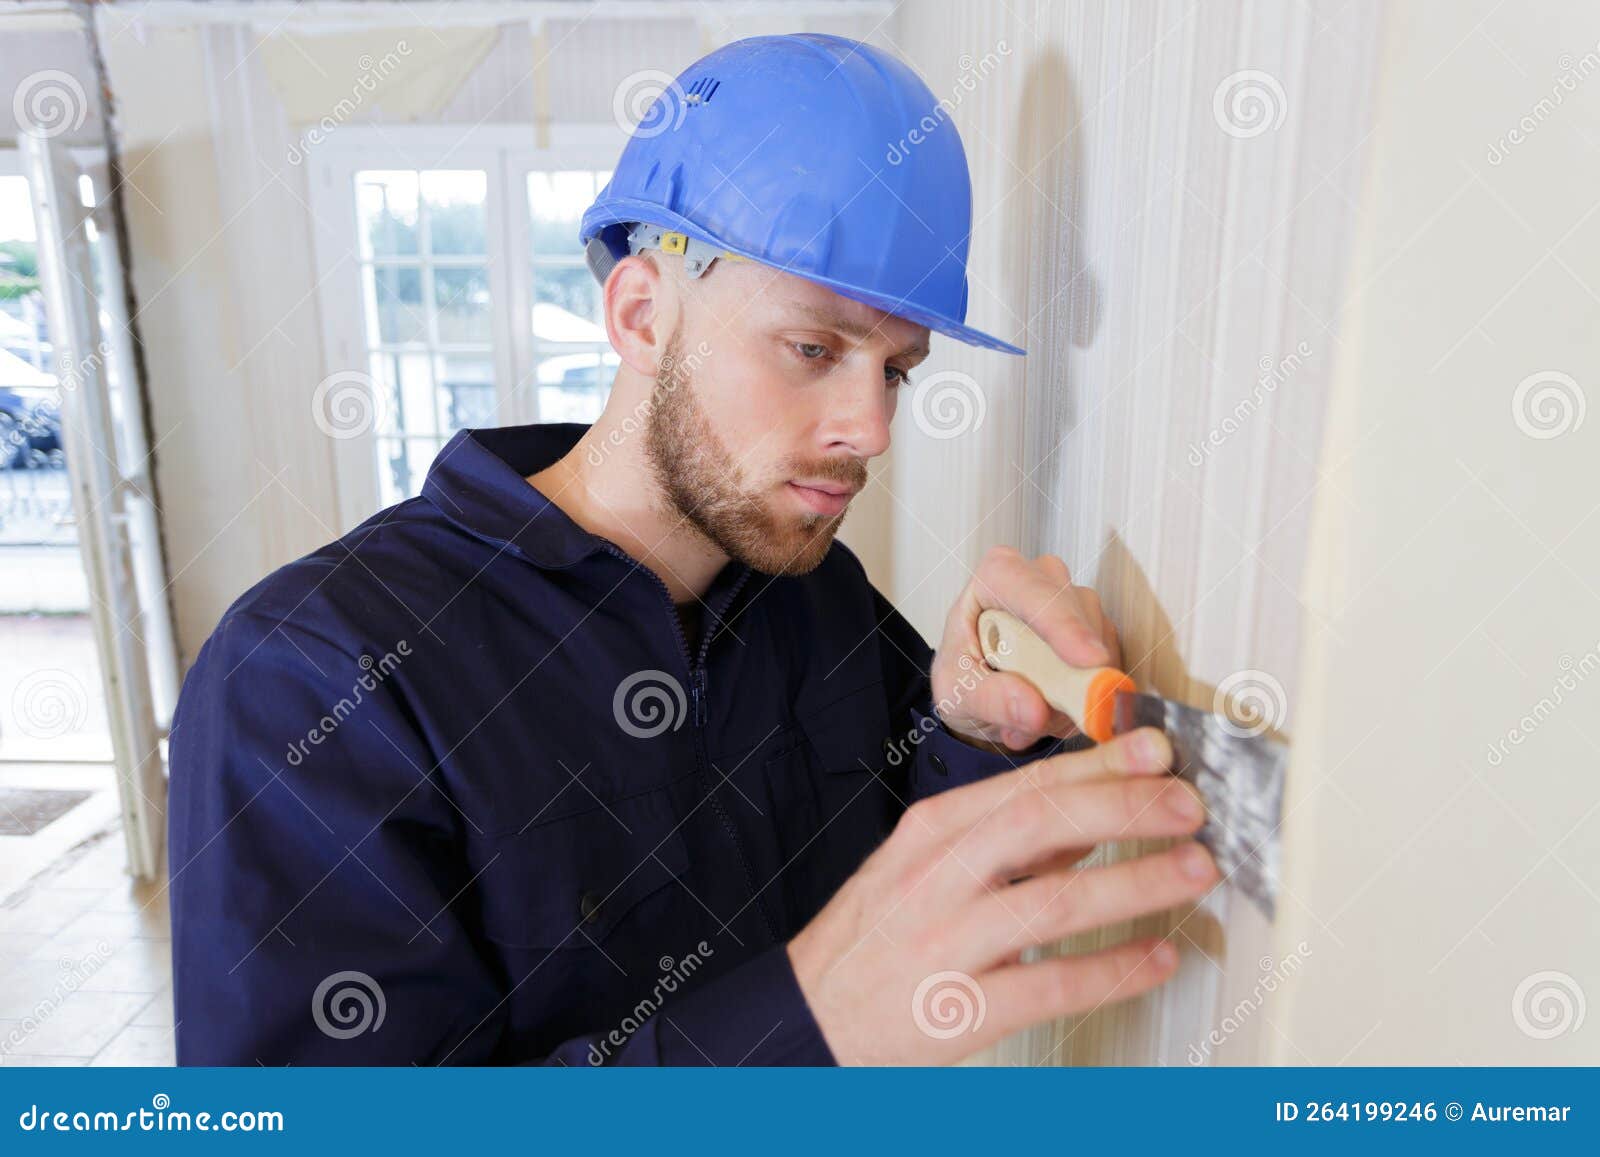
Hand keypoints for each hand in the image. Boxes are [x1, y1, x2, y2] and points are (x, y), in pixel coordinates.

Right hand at [786, 729, 1215, 1064]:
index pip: (1026, 785)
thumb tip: (1089, 817)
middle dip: (1124, 807)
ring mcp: (948, 943)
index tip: (1156, 751)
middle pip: (1041, 824)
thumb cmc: (871, 938)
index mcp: (932, 833)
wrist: (808, 1017)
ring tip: (1193, 868)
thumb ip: (1005, 844)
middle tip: (1188, 803)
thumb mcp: (924, 869)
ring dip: (1134, 881)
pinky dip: (1111, 970)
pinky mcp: (959, 1010)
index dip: (1099, 765)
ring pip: (1054, 900)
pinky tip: (1156, 957)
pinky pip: (1049, 986)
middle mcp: (938, 879)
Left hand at [931, 546, 1121, 749]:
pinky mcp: (1098, 629)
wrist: (979, 687)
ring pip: (1099, 644)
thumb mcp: (957, 691)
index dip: (1064, 626)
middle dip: (1069, 674)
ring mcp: (1075, 600)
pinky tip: (1050, 709)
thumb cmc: (961, 673)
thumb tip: (1035, 710)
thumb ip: (991, 699)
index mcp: (997, 576)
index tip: (1089, 661)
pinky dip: (1083, 697)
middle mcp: (1042, 578)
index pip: (1033, 592)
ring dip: (1072, 692)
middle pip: (1076, 616)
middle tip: (1037, 719)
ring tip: (1030, 715)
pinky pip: (1109, 665)